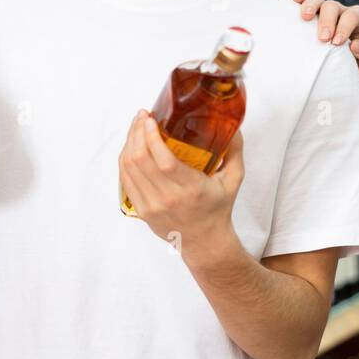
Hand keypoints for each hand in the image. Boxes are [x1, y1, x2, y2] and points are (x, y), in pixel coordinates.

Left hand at [118, 111, 243, 256]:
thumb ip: (235, 151)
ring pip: (128, 167)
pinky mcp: (141, 210)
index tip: (151, 119)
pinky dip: (124, 159)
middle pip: (141, 159)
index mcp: (191, 189)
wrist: (205, 242)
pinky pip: (125, 179)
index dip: (151, 137)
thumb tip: (234, 126)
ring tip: (136, 126)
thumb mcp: (233, 179)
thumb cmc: (218, 208)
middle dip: (137, 132)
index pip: (164, 161)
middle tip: (142, 116)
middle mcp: (168, 198)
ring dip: (129, 142)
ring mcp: (151, 206)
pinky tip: (131, 146)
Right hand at [291, 0, 358, 81]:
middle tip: (322, 38)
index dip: (345, 26)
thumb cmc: (356, 65)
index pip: (352, 16)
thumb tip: (355, 45)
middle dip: (327, 21)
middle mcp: (341, 12)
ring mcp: (325, 12)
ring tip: (305, 17)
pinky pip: (305, 2)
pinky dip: (300, 0)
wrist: (341, 72)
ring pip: (318, 1)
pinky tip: (293, 1)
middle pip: (333, 6)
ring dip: (311, 6)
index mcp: (358, 19)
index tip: (336, 43)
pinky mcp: (311, 15)